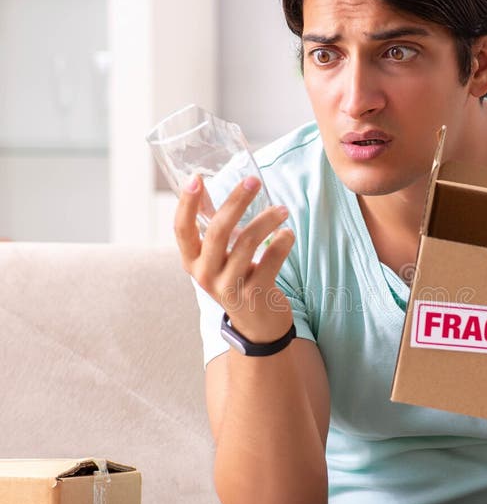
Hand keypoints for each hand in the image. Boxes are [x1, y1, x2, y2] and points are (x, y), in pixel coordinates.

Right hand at [174, 174, 295, 342]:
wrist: (257, 325)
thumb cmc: (236, 279)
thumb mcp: (217, 255)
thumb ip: (208, 222)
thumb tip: (196, 184)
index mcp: (192, 261)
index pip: (182, 229)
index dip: (186, 203)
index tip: (196, 178)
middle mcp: (205, 274)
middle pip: (217, 232)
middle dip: (236, 202)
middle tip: (253, 181)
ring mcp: (229, 287)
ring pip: (246, 244)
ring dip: (266, 221)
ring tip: (282, 210)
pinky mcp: (254, 295)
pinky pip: (269, 262)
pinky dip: (282, 244)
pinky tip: (288, 234)